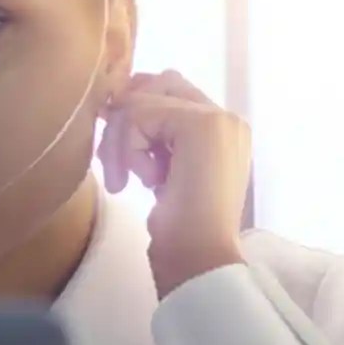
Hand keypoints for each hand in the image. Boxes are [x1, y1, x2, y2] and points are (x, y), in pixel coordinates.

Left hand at [96, 70, 250, 297]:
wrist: (199, 260)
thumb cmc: (179, 230)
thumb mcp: (162, 172)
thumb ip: (153, 136)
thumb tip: (116, 102)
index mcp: (222, 129)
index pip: (168, 91)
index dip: (135, 114)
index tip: (125, 160)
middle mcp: (227, 117)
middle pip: (155, 84)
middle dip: (125, 120)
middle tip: (119, 168)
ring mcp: (218, 118)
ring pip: (142, 99)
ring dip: (121, 141)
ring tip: (131, 180)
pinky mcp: (202, 125)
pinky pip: (139, 114)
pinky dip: (128, 148)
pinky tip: (147, 182)